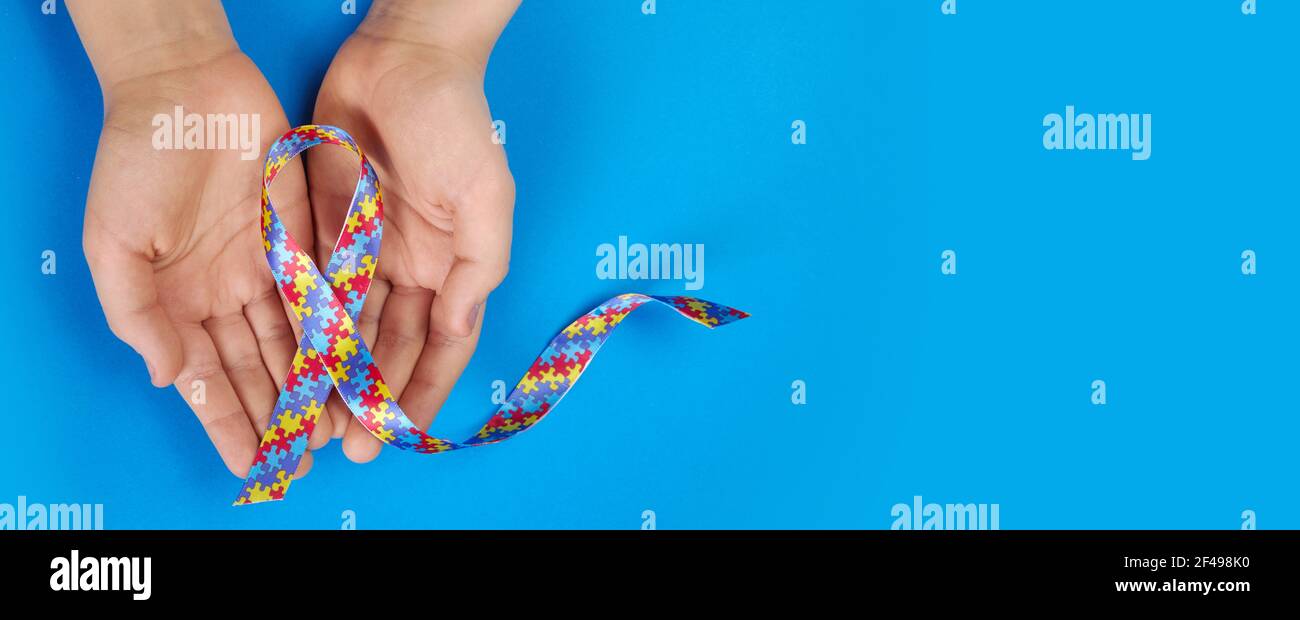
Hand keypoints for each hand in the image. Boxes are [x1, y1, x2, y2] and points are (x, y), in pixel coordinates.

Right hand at [74, 27, 332, 476]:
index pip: (207, 379)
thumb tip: (169, 379)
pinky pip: (322, 296)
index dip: (228, 422)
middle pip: (257, 369)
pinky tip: (349, 369)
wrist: (185, 88)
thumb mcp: (115, 245)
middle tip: (306, 457)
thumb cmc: (135, 163)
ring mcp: (266, 269)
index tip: (251, 464)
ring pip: (295, 342)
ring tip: (335, 428)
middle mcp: (224, 296)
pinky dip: (334, 335)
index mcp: (175, 304)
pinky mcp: (303, 240)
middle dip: (279, 415)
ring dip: (312, 387)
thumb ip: (139, 315)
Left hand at [306, 1, 517, 461]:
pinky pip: (314, 286)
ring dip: (336, 371)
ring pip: (349, 326)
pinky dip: (306, 324)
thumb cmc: (456, 125)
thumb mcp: (486, 197)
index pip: (441, 344)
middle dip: (373, 393)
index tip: (401, 431)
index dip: (424, 389)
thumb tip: (459, 325)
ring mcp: (365, 250)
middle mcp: (410, 269)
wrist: (402, 61)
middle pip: (391, 345)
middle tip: (348, 441)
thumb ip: (477, 267)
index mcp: (454, 268)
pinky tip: (291, 358)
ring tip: (316, 416)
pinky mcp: (322, 227)